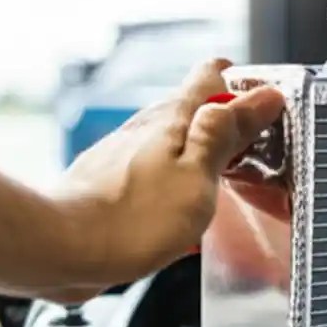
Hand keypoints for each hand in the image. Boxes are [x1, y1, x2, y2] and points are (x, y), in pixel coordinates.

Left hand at [48, 58, 284, 300]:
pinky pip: (151, 173)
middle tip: (251, 149)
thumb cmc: (131, 220)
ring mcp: (123, 156)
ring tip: (220, 183)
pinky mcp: (108, 185)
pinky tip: (179, 211)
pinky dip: (173, 184)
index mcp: (172, 118)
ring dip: (198, 156)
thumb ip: (227, 133)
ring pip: (170, 142)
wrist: (60, 250)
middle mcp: (144, 129)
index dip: (243, 86)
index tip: (265, 108)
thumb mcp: (198, 175)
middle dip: (224, 124)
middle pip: (192, 109)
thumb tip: (263, 98)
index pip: (212, 76)